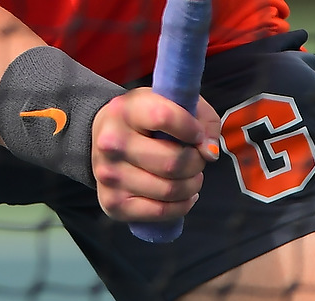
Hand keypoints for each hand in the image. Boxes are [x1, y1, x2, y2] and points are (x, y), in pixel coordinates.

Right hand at [91, 88, 221, 221]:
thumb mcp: (172, 101)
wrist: (104, 138)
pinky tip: (184, 195)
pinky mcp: (112, 203)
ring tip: (191, 176)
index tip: (198, 135)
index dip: (192, 129)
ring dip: (191, 185)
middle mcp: (111, 143)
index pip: (164, 117)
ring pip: (169, 190)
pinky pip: (160, 212)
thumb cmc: (145, 120)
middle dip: (196, 162)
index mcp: (126, 111)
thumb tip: (209, 152)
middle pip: (172, 162)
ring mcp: (109, 175)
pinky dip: (181, 206)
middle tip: (197, 159)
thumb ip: (200, 119)